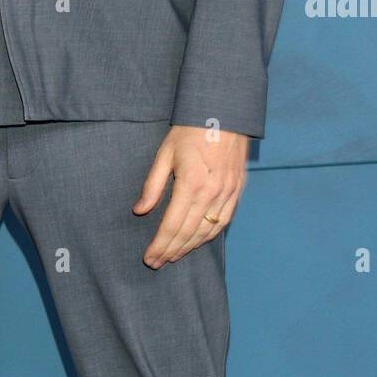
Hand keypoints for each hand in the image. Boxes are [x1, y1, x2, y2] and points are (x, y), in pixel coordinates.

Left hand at [133, 125, 248, 268]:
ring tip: (174, 256)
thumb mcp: (165, 153)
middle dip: (171, 251)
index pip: (172, 225)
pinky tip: (197, 242)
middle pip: (188, 233)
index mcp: (191, 183)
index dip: (159, 245)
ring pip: (207, 232)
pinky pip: (223, 221)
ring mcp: (227, 193)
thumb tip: (139, 210)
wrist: (224, 112)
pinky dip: (209, 236)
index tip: (148, 258)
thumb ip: (152, 184)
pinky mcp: (237, 190)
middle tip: (157, 264)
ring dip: (189, 248)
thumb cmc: (190, 130)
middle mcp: (211, 193)